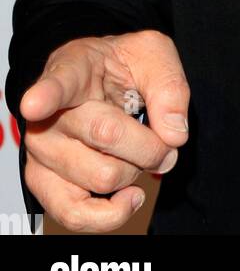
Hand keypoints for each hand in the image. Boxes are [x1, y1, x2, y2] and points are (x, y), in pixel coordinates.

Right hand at [18, 29, 189, 232]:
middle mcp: (47, 114)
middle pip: (105, 135)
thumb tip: (174, 136)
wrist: (104, 84)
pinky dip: (112, 213)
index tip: (34, 104)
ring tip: (139, 154)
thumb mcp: (154, 55)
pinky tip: (131, 196)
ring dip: (136, 170)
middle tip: (164, 138)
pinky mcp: (45, 185)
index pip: (57, 83)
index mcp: (72, 70)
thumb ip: (169, 87)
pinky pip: (76, 215)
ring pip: (101, 177)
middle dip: (150, 143)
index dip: (46, 95)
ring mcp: (43, 153)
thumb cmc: (123, 68)